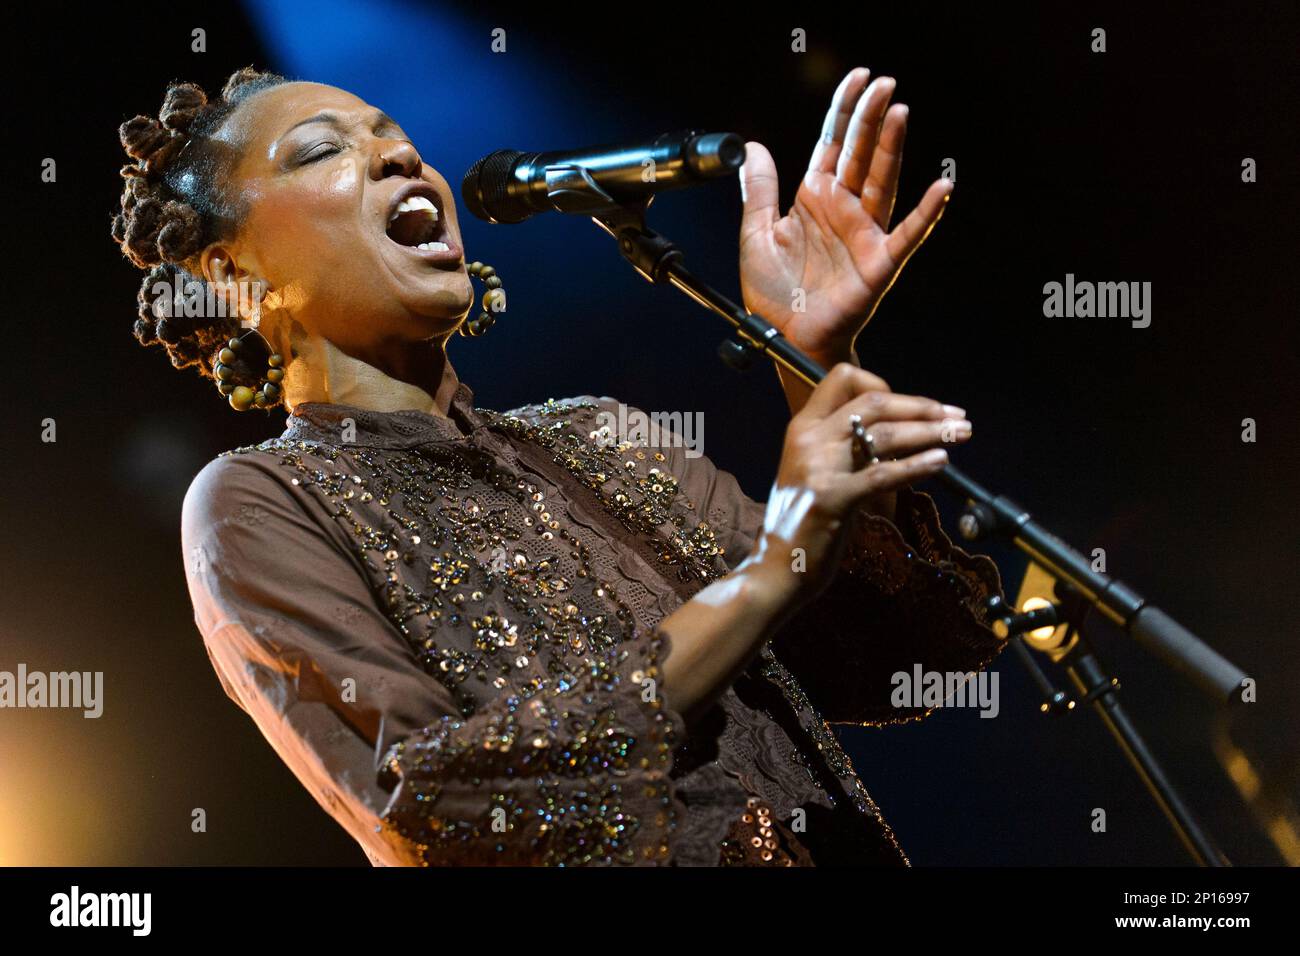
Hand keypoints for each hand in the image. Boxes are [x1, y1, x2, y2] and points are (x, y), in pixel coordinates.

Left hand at [738, 67, 952, 365]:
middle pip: (861, 154)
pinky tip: (941, 189)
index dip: (845, 111)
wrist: (784, 337)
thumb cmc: (774, 292)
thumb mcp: (756, 233)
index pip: (834, 144)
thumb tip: (753, 147)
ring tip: (899, 112)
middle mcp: (844, 210)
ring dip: (891, 148)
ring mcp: (864, 234)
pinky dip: (926, 213)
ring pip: (882, 182)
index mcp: (815, 198)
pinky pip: (907, 234)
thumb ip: (759, 190)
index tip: (858, 77)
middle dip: (871, 118)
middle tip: (883, 83)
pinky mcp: (879, 263)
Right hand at [749, 363, 969, 603]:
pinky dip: (918, 465)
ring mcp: (818, 468)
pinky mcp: (832, 499)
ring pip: (885, 434)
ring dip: (930, 431)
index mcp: (803, 427)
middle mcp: (809, 439)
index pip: (843, 378)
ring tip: (960, 435)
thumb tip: (899, 432)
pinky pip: (882, 474)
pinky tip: (940, 462)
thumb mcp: (816, 472)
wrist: (776, 569)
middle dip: (923, 406)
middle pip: (875, 402)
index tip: (912, 406)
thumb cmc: (803, 524)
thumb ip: (845, 448)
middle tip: (956, 416)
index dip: (883, 384)